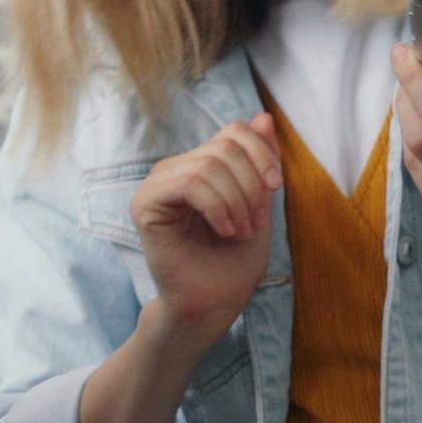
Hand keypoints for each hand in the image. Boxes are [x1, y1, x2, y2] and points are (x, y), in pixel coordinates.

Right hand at [128, 115, 282, 335]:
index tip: (275, 189)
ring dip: (237, 202)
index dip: (261, 154)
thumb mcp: (259, 204)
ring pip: (209, 164)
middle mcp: (176, 170)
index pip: (233, 132)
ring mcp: (158, 185)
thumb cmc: (233, 264)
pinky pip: (189, 183)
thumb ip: (260, 162)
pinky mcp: (145, 204)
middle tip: (254, 223)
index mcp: (201, 167)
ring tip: (239, 232)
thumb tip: (264, 117)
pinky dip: (216, 207)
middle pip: (225, 146)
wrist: (212, 305)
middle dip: (251, 185)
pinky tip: (223, 230)